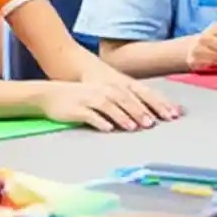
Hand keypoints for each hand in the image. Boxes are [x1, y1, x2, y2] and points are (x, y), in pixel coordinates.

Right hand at [37, 80, 163, 131]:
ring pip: (109, 107)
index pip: (137, 95)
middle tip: (151, 123)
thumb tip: (142, 117)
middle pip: (125, 101)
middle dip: (139, 112)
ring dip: (122, 117)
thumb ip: (121, 104)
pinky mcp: (77, 109)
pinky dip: (100, 121)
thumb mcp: (102, 95)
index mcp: (112, 87)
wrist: (50, 94)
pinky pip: (90, 115)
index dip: (152, 104)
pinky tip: (108, 128)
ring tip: (133, 127)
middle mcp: (103, 91)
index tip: (166, 114)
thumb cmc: (80, 97)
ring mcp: (89, 99)